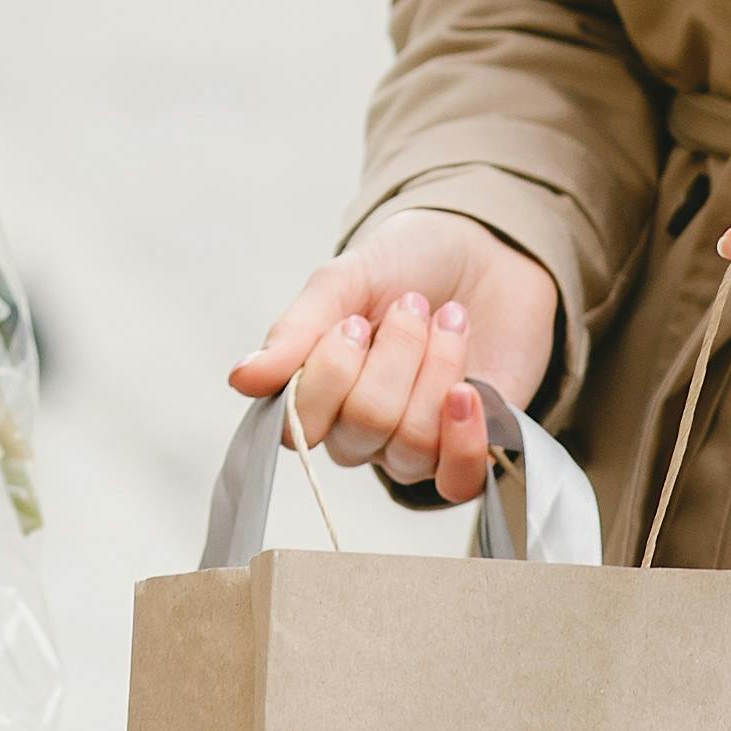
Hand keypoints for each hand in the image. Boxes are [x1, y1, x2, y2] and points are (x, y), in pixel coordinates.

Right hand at [231, 206, 562, 500]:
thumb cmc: (409, 262)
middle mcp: (359, 428)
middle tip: (413, 304)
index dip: (330, 376)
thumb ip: (297, 330)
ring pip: (411, 444)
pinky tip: (468, 391)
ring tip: (452, 319)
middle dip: (396, 356)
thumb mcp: (346, 280)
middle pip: (362, 427)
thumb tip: (241, 378)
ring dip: (438, 369)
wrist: (489, 248)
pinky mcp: (466, 449)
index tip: (354, 320)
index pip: (297, 424)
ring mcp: (412, 442)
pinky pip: (456, 481)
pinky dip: (464, 440)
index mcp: (318, 389)